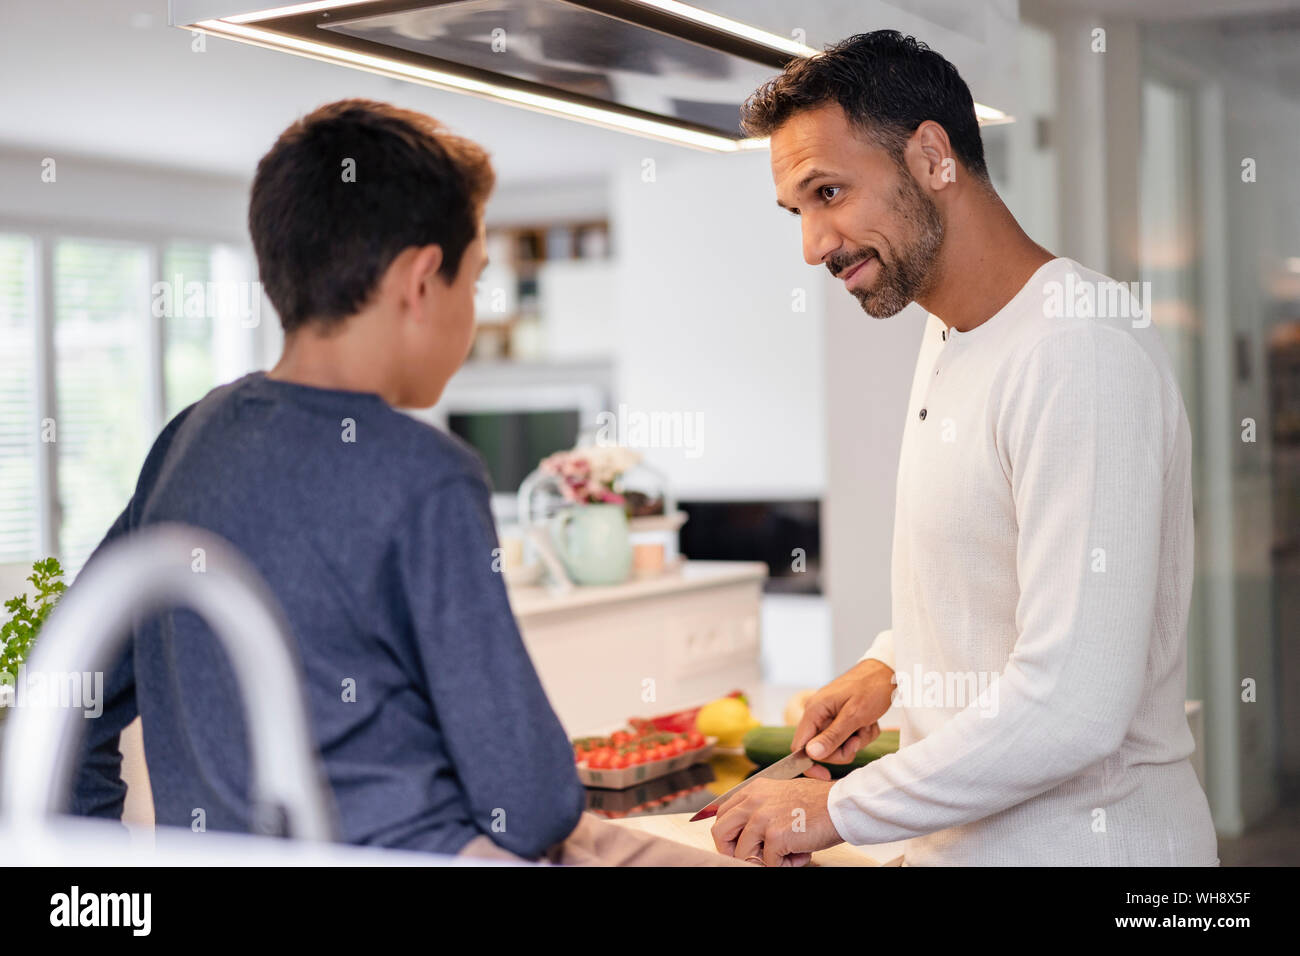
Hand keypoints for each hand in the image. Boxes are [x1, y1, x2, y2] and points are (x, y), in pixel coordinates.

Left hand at [710, 777, 840, 865]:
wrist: (841, 805)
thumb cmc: (818, 803)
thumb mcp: (781, 794)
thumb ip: (761, 808)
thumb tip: (749, 833)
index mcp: (754, 789)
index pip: (723, 813)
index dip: (728, 834)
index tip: (737, 846)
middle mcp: (754, 801)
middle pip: (720, 832)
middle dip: (731, 851)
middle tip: (751, 859)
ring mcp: (762, 818)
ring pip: (743, 853)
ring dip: (764, 861)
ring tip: (789, 854)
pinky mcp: (775, 836)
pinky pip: (768, 863)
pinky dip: (785, 865)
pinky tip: (801, 854)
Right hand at [792, 659, 893, 765]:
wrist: (887, 671)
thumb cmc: (871, 688)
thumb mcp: (854, 715)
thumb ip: (832, 736)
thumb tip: (811, 754)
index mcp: (814, 710)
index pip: (799, 747)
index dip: (810, 764)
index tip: (826, 775)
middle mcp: (818, 714)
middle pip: (821, 750)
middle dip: (842, 749)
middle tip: (858, 739)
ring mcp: (829, 716)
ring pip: (837, 745)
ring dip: (856, 741)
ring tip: (867, 726)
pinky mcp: (841, 719)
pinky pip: (848, 738)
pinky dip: (861, 734)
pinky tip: (869, 722)